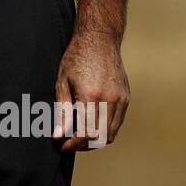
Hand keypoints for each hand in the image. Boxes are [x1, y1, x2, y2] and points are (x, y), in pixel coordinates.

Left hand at [52, 27, 129, 150]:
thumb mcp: (62, 83)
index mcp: (91, 96)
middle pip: (99, 138)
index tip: (62, 146)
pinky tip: (91, 125)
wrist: (99, 39)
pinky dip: (105, 129)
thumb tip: (59, 135)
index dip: (73, 145)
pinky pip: (117, 122)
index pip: (85, 134)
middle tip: (69, 143)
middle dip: (83, 146)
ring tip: (79, 137)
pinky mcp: (126, 97)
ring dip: (95, 140)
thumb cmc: (76, 58)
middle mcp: (109, 100)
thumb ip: (62, 111)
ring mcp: (121, 99)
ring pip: (111, 133)